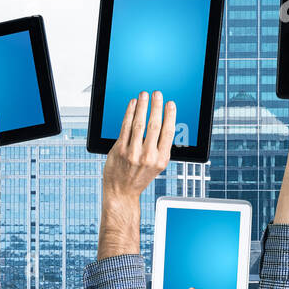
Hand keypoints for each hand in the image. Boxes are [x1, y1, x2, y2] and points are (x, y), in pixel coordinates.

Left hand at [99, 90, 175, 257]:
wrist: (121, 193)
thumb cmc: (138, 178)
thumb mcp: (156, 166)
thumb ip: (160, 147)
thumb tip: (163, 123)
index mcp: (161, 160)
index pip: (168, 132)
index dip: (170, 116)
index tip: (170, 104)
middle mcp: (148, 156)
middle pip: (154, 125)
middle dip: (156, 106)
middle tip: (157, 94)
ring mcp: (132, 153)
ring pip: (139, 124)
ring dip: (142, 106)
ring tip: (144, 96)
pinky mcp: (118, 150)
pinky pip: (125, 127)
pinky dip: (129, 113)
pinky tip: (132, 105)